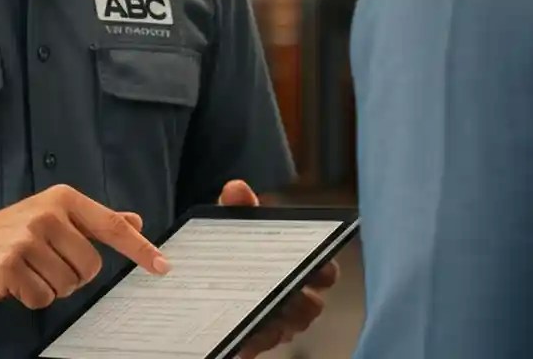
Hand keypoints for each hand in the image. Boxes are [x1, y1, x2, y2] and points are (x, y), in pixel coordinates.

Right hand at [0, 184, 169, 309]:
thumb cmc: (11, 232)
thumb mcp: (55, 216)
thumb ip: (95, 222)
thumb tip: (134, 221)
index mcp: (63, 200)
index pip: (111, 226)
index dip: (139, 248)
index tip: (162, 265)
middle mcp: (47, 215)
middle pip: (90, 266)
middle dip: (74, 275)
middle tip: (48, 264)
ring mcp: (26, 239)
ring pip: (68, 285)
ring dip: (52, 287)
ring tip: (30, 270)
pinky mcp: (9, 265)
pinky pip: (43, 298)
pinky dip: (33, 298)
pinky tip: (17, 282)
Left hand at [217, 180, 340, 358]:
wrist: (206, 264)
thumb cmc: (234, 239)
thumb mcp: (233, 219)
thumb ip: (237, 204)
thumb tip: (236, 189)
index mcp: (301, 264)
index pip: (326, 272)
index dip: (324, 272)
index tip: (313, 267)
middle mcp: (297, 295)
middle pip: (311, 307)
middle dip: (300, 303)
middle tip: (282, 296)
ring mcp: (279, 319)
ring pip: (288, 329)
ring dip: (275, 324)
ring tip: (256, 319)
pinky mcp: (256, 337)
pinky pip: (260, 344)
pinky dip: (251, 341)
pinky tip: (237, 337)